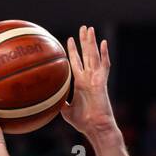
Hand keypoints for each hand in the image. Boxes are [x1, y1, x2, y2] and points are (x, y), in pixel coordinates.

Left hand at [59, 25, 115, 139]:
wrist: (95, 127)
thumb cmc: (83, 122)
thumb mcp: (66, 111)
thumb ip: (60, 102)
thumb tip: (50, 99)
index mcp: (81, 83)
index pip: (77, 62)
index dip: (73, 51)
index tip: (69, 40)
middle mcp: (89, 78)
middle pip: (87, 55)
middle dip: (84, 41)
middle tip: (83, 28)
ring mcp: (96, 79)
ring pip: (94, 56)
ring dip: (92, 42)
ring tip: (89, 29)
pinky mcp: (102, 82)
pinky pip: (104, 65)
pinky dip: (104, 54)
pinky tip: (104, 43)